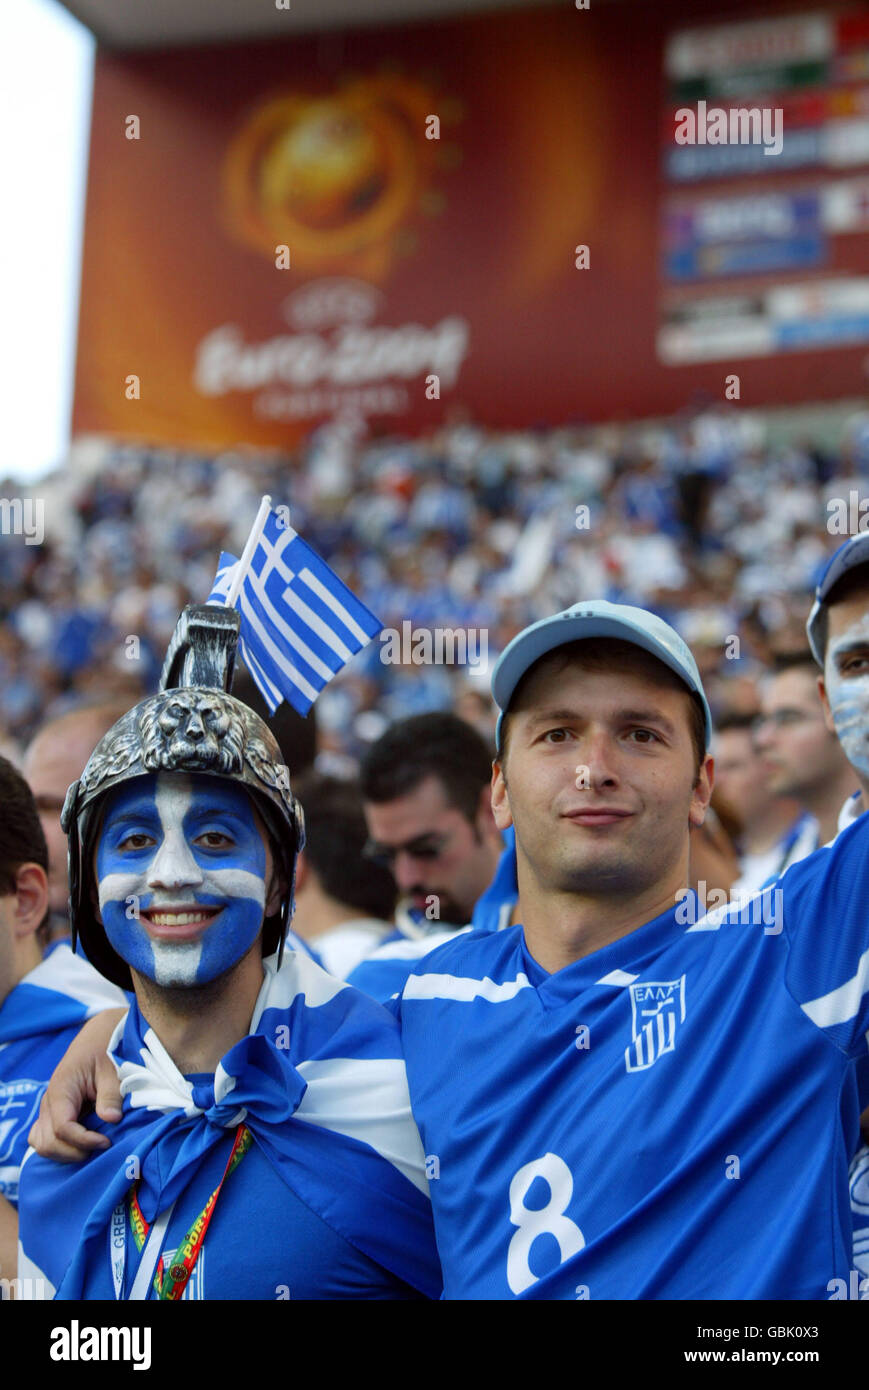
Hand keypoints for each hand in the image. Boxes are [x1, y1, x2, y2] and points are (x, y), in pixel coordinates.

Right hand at [28, 1008, 125, 1160]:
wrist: (100, 1035)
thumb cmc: (107, 1049)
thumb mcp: (114, 1068)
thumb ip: (111, 1094)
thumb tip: (111, 1119)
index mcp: (62, 1088)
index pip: (62, 1128)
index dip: (83, 1140)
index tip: (107, 1141)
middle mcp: (49, 1101)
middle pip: (48, 1142)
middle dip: (74, 1151)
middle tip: (102, 1145)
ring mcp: (48, 1108)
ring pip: (42, 1144)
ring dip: (65, 1152)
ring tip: (92, 1146)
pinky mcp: (53, 1112)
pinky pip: (44, 1138)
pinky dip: (60, 1147)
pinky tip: (82, 1144)